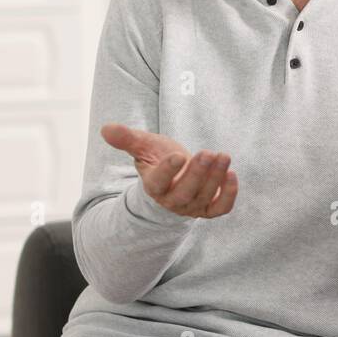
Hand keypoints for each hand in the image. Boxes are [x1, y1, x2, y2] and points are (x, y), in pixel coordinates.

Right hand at [101, 123, 237, 217]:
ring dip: (216, 178)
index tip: (178, 155)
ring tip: (223, 156)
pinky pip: (221, 208)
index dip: (167, 171)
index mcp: (154, 186)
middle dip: (197, 174)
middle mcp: (172, 201)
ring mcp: (192, 206)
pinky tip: (232, 174)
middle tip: (207, 153)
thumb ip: (127, 139)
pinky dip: (229, 195)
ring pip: (204, 197)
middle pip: (184, 193)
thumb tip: (106, 129)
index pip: (158, 183)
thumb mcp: (143, 146)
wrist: (175, 176)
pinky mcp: (209, 208)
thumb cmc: (158, 159)